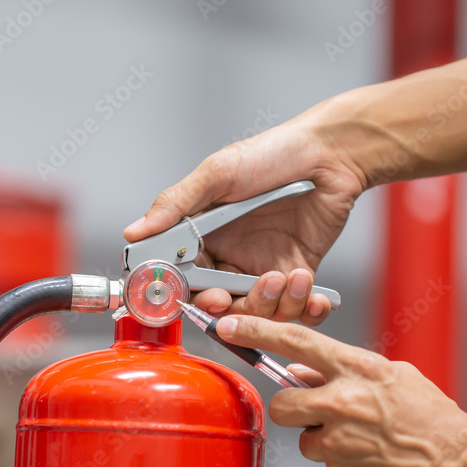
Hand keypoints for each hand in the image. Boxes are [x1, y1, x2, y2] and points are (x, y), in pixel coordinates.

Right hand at [123, 120, 364, 324]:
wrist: (331, 154)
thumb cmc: (274, 153)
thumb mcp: (217, 174)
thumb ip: (175, 205)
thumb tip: (135, 231)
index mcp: (206, 235)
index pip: (186, 278)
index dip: (189, 294)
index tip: (200, 296)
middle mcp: (233, 256)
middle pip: (222, 304)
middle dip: (229, 308)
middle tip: (232, 296)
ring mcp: (265, 268)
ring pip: (259, 313)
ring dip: (271, 304)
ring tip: (286, 278)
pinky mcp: (298, 274)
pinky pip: (296, 308)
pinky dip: (304, 307)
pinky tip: (307, 287)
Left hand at [215, 314, 466, 466]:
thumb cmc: (435, 421)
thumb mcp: (394, 378)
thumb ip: (346, 372)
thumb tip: (302, 372)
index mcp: (359, 370)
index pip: (296, 341)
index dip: (257, 330)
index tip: (229, 324)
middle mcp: (344, 403)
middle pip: (283, 403)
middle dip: (295, 410)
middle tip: (322, 414)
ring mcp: (342, 443)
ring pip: (308, 441)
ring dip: (327, 443)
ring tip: (366, 443)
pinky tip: (375, 462)